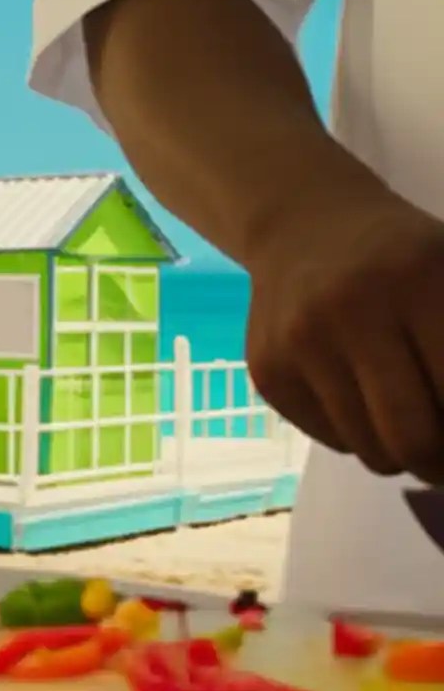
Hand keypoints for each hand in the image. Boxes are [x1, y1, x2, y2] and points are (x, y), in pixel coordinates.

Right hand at [244, 187, 443, 484]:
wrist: (301, 226)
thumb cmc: (402, 257)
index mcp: (417, 281)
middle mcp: (349, 312)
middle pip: (410, 437)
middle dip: (439, 465)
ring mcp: (297, 344)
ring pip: (366, 448)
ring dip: (395, 451)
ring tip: (401, 420)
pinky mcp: (265, 370)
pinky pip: (327, 438)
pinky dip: (354, 434)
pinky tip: (356, 396)